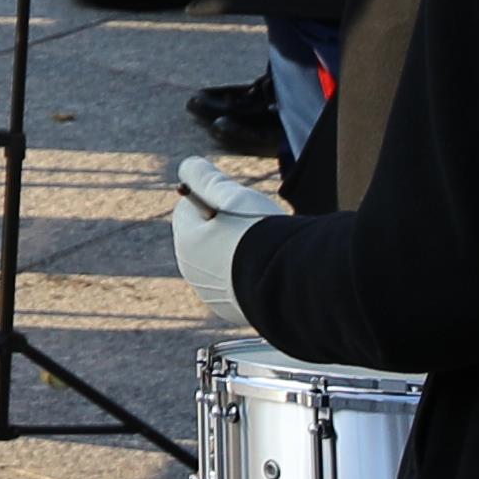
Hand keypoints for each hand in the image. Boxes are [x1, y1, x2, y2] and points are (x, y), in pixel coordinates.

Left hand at [166, 177, 271, 324]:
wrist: (292, 285)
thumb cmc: (261, 237)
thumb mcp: (232, 196)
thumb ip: (206, 178)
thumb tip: (188, 167)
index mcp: (186, 242)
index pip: (191, 207)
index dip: (217, 201)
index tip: (239, 205)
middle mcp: (192, 272)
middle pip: (207, 236)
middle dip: (229, 229)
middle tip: (257, 228)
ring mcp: (212, 295)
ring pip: (224, 262)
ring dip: (241, 254)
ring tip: (267, 251)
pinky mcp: (233, 311)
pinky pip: (238, 286)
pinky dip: (251, 277)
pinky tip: (270, 273)